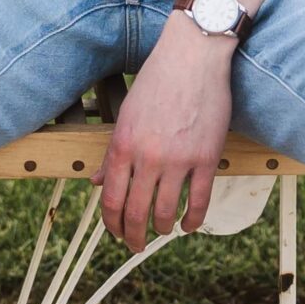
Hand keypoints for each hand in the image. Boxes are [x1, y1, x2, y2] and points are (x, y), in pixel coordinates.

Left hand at [97, 19, 234, 253]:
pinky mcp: (206, 159)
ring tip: (163, 230)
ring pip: (166, 212)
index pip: (112, 200)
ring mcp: (178, 160)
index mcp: (123, 146)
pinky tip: (188, 225)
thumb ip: (113, 153)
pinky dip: (192, 220)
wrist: (192, 57)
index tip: (117, 234)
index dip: (113, 225)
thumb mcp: (127, 115)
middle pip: (136, 213)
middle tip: (136, 246)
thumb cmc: (157, 82)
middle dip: (134, 237)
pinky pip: (199, 202)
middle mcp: (147, 157)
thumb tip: (97, 183)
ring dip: (162, 229)